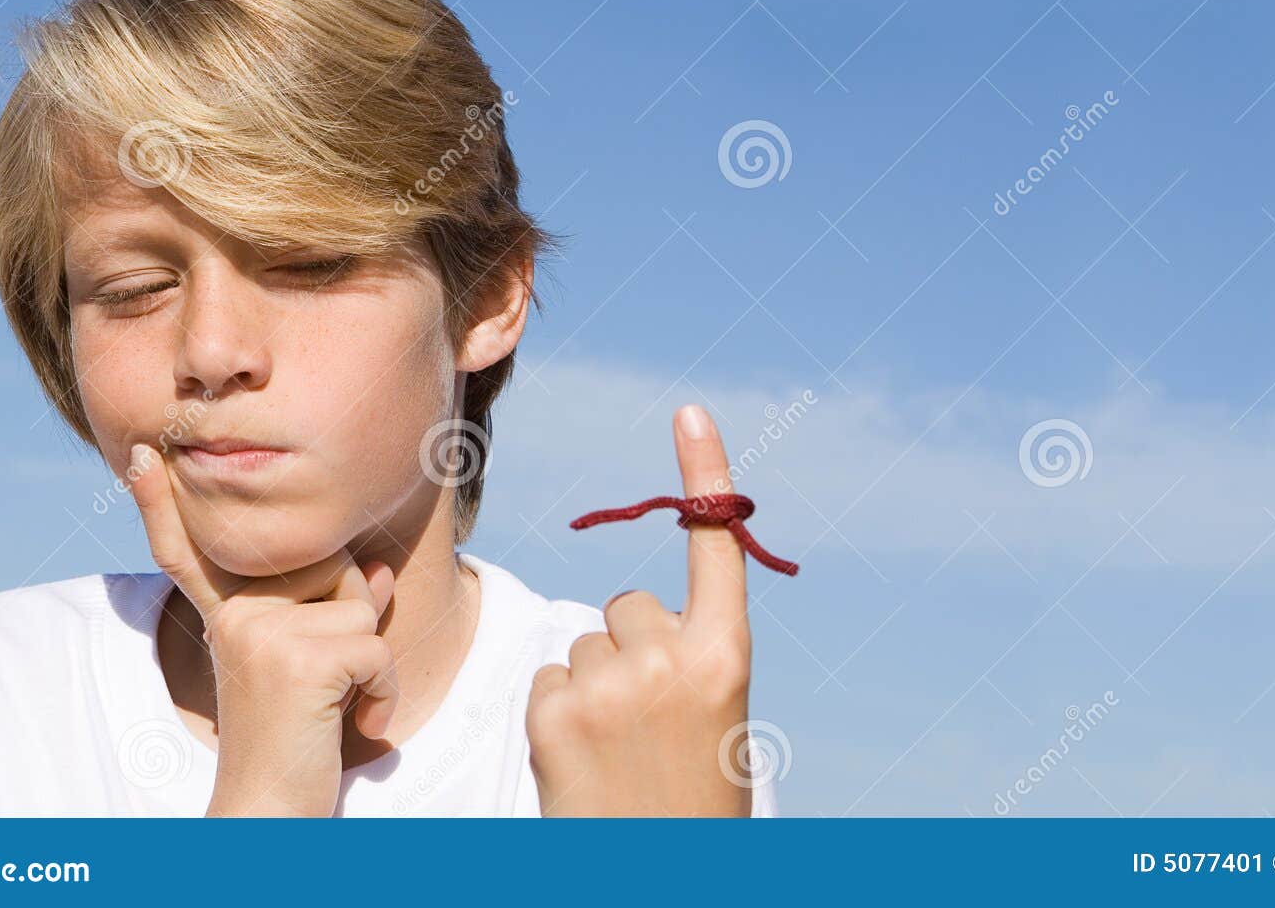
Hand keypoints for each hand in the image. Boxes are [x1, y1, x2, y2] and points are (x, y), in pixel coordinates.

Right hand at [127, 443, 397, 816]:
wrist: (272, 816)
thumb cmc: (298, 739)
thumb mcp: (315, 664)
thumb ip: (336, 610)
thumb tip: (377, 571)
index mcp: (228, 612)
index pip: (199, 551)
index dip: (162, 502)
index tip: (140, 455)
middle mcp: (233, 614)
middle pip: (333, 564)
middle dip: (353, 616)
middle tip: (324, 681)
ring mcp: (258, 634)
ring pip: (360, 604)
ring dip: (369, 660)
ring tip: (333, 702)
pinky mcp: (294, 662)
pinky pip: (374, 647)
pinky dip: (381, 691)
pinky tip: (354, 722)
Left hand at [526, 404, 753, 815]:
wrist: (660, 875)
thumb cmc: (691, 801)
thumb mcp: (716, 722)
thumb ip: (690, 656)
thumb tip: (632, 614)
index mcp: (727, 657)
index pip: (715, 548)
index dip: (705, 474)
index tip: (690, 412)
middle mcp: (672, 659)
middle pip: (627, 604)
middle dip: (629, 646)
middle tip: (646, 720)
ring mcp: (610, 683)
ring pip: (583, 643)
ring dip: (591, 685)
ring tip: (616, 751)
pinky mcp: (553, 711)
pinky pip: (547, 677)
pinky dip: (556, 713)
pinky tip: (581, 760)